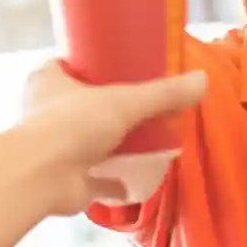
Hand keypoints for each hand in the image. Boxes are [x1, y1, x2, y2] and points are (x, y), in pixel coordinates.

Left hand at [20, 61, 205, 214]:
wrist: (44, 178)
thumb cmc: (73, 125)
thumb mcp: (124, 101)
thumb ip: (162, 94)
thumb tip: (202, 80)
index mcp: (48, 82)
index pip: (64, 65)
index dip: (87, 64)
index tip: (114, 65)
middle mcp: (45, 112)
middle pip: (78, 103)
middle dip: (102, 106)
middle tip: (136, 104)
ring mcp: (53, 149)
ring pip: (83, 142)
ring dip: (106, 144)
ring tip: (140, 138)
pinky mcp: (64, 180)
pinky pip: (93, 179)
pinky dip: (111, 182)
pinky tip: (132, 182)